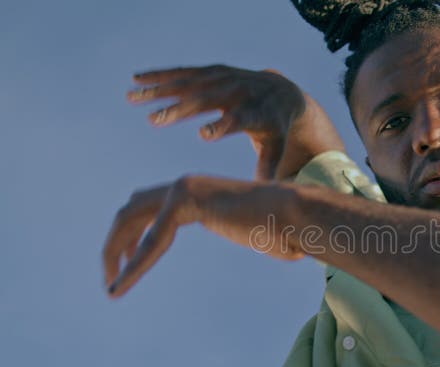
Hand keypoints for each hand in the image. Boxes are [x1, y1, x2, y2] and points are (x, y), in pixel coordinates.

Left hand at [102, 176, 303, 297]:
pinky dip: (134, 264)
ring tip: (111, 285)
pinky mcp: (188, 201)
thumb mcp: (260, 236)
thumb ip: (252, 235)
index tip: (124, 270)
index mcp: (200, 193)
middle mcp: (186, 185)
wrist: (301, 217)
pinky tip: (123, 284)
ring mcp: (185, 188)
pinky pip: (151, 237)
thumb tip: (284, 249)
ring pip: (129, 218)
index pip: (149, 211)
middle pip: (131, 210)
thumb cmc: (288, 231)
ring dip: (113, 252)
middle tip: (109, 276)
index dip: (130, 240)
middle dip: (114, 243)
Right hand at [127, 65, 343, 180]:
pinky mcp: (212, 71)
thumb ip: (268, 168)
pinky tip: (136, 79)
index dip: (223, 126)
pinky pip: (183, 73)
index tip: (203, 135)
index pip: (240, 120)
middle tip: (153, 120)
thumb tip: (262, 195)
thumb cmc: (275, 130)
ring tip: (131, 98)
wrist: (280, 92)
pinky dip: (160, 76)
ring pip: (190, 83)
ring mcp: (225, 78)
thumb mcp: (276, 148)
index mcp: (257, 113)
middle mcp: (240, 92)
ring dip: (159, 90)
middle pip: (208, 100)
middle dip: (181, 109)